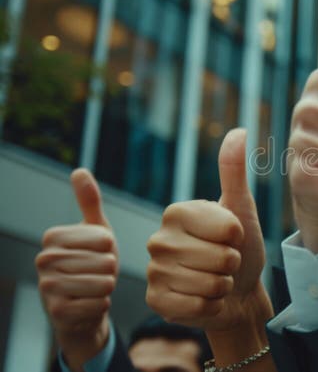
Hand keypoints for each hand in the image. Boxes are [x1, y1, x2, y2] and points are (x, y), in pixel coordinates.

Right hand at [36, 169, 116, 371]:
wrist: (80, 306)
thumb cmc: (91, 263)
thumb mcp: (95, 230)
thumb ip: (89, 201)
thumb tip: (79, 170)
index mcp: (52, 237)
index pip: (104, 238)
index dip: (109, 247)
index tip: (97, 252)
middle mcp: (43, 260)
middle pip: (106, 262)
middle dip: (110, 270)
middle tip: (96, 274)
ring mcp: (47, 287)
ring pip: (104, 283)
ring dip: (107, 287)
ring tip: (93, 287)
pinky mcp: (57, 312)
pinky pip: (99, 304)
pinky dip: (102, 305)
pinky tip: (89, 304)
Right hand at [146, 129, 274, 369]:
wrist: (237, 291)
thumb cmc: (240, 247)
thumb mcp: (242, 209)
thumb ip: (235, 172)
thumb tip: (238, 131)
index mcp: (177, 212)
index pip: (227, 228)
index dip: (239, 237)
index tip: (231, 237)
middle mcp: (158, 239)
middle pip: (219, 258)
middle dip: (232, 264)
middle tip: (224, 263)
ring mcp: (154, 271)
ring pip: (210, 284)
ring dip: (223, 286)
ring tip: (215, 279)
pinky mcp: (155, 301)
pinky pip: (196, 307)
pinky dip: (211, 306)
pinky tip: (205, 300)